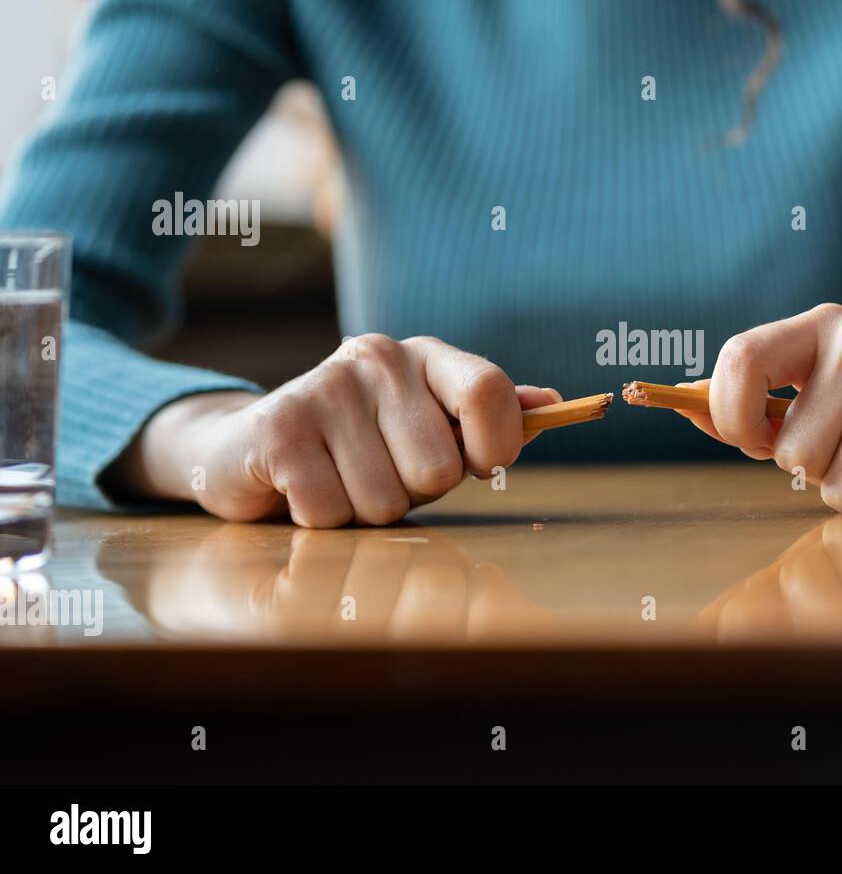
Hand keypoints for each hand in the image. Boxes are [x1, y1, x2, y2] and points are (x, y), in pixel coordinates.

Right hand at [108, 335, 560, 526]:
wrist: (251, 448)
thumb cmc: (364, 446)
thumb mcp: (431, 425)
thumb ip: (490, 417)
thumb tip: (554, 403)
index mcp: (426, 356)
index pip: (490, 392)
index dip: (495, 446)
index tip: (478, 466)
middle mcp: (377, 358)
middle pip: (438, 469)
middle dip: (416, 492)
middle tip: (382, 472)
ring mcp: (324, 389)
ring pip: (385, 501)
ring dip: (366, 511)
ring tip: (342, 480)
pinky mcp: (279, 430)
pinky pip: (332, 513)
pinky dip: (322, 520)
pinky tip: (305, 489)